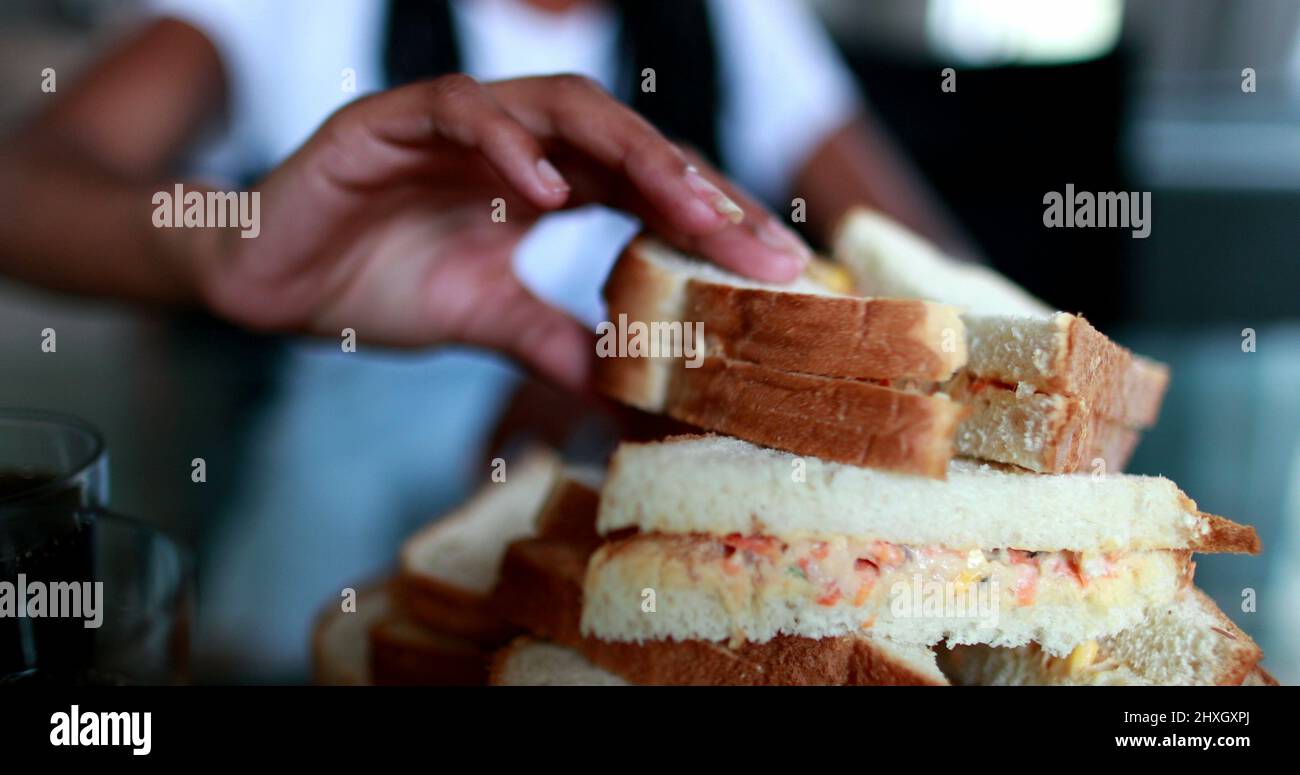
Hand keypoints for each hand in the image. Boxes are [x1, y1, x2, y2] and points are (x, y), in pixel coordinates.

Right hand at [187, 74, 810, 388]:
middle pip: (628, 140)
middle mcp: (517, 144)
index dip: (715, 219)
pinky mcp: (391, 120)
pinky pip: (458, 112)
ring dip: (627, 150)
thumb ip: (562, 343)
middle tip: (757, 241)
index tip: (777, 268)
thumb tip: (635, 398)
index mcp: (548, 182)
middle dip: (697, 186)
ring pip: (561, 108)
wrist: (272, 282)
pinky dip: (505, 144)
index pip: (649, 187)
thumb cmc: (381, 282)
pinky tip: (546, 189)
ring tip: (682, 203)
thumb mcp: (493, 321)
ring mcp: (458, 124)